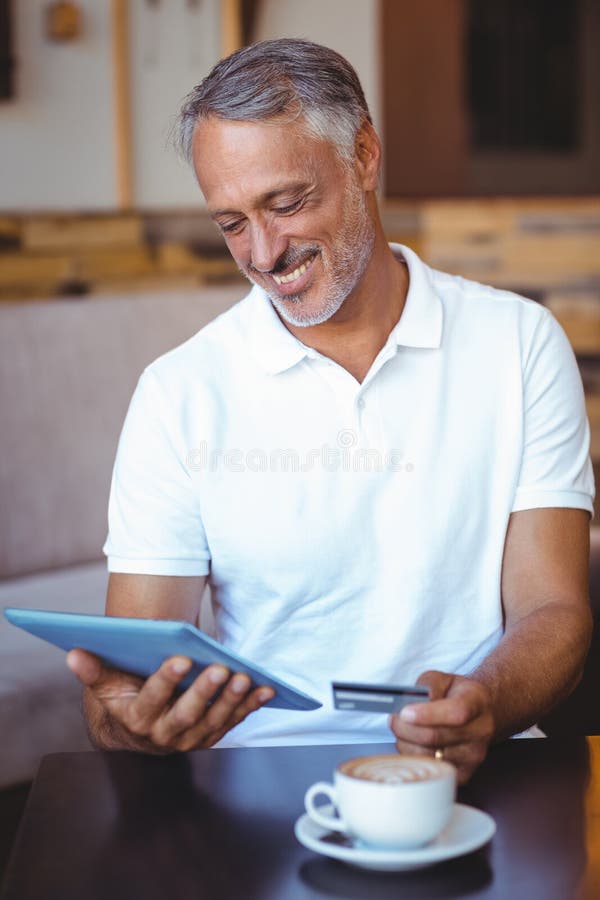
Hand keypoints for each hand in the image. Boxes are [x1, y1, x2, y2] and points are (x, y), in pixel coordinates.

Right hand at [67, 649, 273, 752]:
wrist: (137, 731)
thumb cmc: (124, 696)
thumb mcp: (105, 686)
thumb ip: (93, 670)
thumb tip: (75, 653)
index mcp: (138, 719)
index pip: (152, 699)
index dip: (166, 680)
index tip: (180, 658)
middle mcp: (165, 734)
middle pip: (187, 714)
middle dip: (205, 692)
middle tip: (220, 668)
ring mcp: (191, 738)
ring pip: (214, 721)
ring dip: (232, 701)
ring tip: (244, 677)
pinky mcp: (210, 736)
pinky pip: (233, 722)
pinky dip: (250, 707)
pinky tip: (266, 689)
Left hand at [389, 670, 494, 783]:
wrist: (480, 713)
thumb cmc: (456, 694)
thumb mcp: (441, 678)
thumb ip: (427, 686)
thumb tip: (413, 704)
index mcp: (477, 701)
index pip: (455, 712)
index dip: (428, 715)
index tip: (405, 713)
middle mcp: (480, 731)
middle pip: (435, 737)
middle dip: (405, 728)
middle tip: (394, 719)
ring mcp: (474, 755)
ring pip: (428, 756)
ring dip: (407, 744)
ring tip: (405, 731)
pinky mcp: (465, 774)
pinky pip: (430, 770)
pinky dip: (414, 758)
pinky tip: (414, 745)